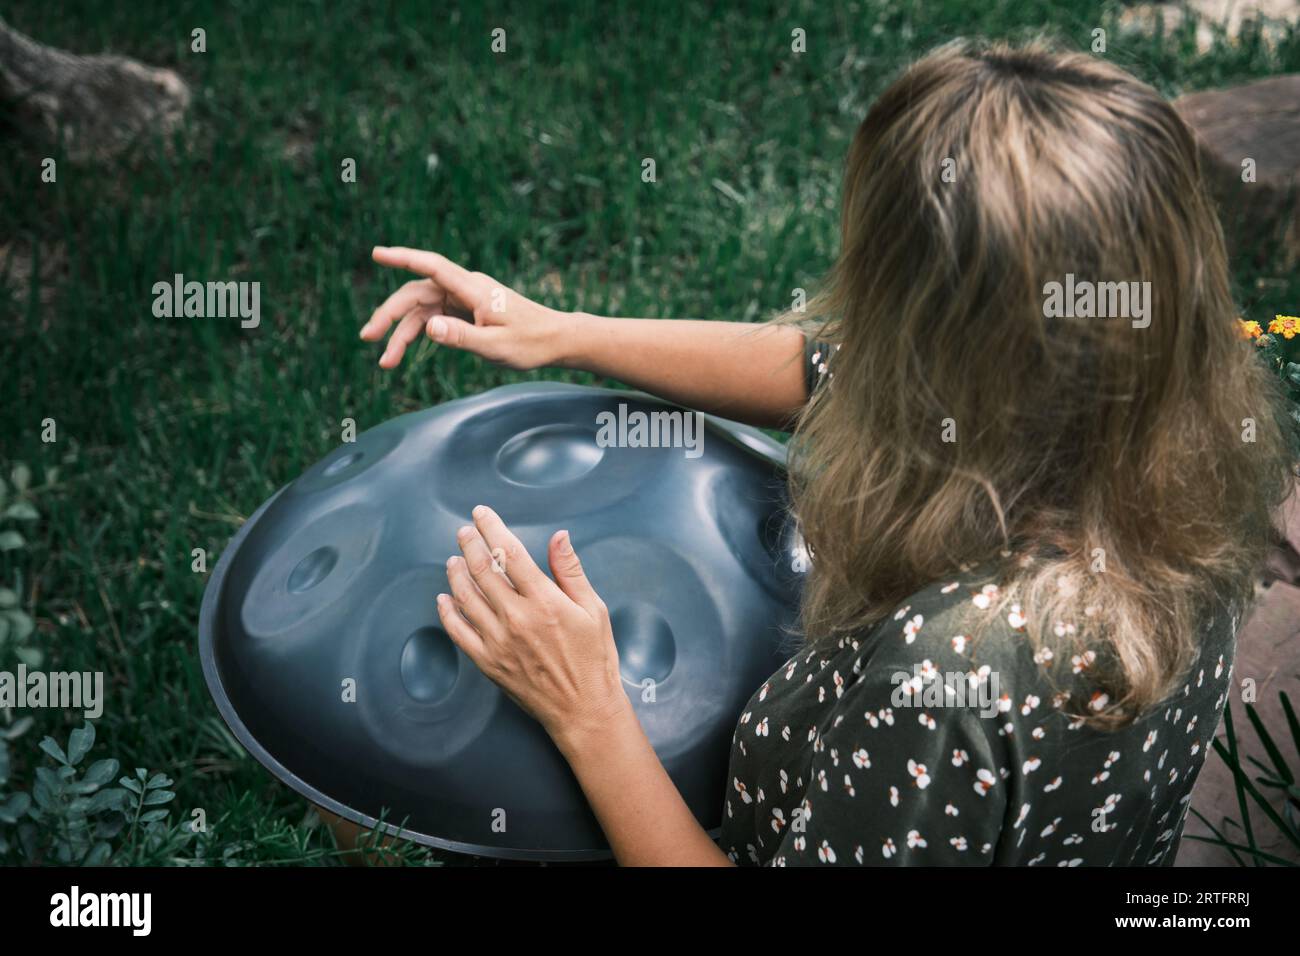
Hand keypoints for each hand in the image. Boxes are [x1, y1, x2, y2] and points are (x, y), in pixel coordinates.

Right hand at [361, 246, 577, 370]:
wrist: (556, 340)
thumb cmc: (530, 343)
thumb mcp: (495, 345)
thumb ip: (461, 336)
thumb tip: (429, 327)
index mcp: (473, 289)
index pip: (432, 267)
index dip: (402, 258)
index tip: (376, 253)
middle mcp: (466, 288)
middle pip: (417, 293)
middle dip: (390, 314)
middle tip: (368, 337)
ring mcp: (464, 299)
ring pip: (423, 310)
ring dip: (402, 333)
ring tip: (385, 362)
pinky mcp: (465, 311)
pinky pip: (434, 318)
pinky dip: (418, 334)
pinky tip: (403, 351)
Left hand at [436, 504, 628, 749]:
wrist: (583, 709)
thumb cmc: (594, 659)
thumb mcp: (594, 609)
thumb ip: (571, 571)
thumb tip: (559, 536)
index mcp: (545, 601)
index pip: (509, 553)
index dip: (492, 528)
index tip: (481, 513)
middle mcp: (517, 618)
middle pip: (482, 570)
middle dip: (469, 544)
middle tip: (464, 531)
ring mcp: (499, 641)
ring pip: (466, 597)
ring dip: (456, 573)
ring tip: (454, 559)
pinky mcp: (488, 662)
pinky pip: (459, 632)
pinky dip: (448, 612)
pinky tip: (445, 598)